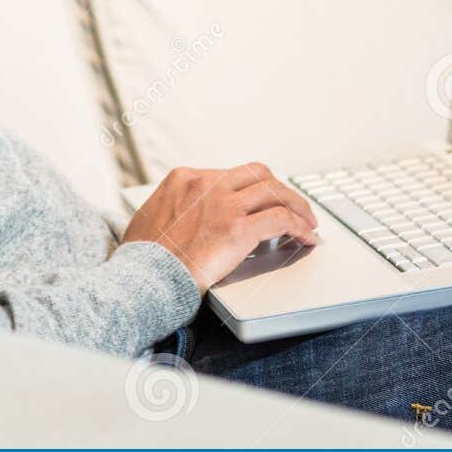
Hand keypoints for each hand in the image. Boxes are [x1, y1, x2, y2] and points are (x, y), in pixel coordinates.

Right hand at [121, 163, 317, 292]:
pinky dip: (300, 226)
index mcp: (184, 178)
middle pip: (258, 175)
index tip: (261, 202)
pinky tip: (306, 237)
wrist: (144, 277)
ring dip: (297, 206)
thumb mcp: (152, 215)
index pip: (230, 174)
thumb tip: (188, 215)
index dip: (251, 190)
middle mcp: (206, 183)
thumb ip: (176, 207)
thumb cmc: (144, 257)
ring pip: (275, 191)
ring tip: (307, 220)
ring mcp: (223, 204)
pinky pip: (282, 219)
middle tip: (291, 205)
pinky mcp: (238, 228)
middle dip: (279, 190)